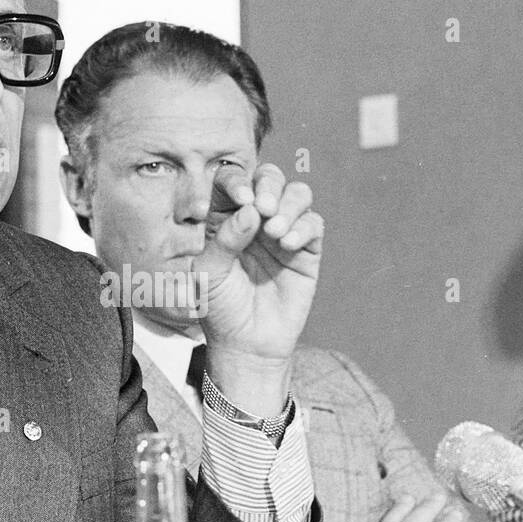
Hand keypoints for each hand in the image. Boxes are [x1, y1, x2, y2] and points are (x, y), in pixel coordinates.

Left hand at [194, 163, 322, 413]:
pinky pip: (313, 224)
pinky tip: (287, 244)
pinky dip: (303, 227)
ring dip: (289, 204)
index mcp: (225, 218)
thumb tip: (250, 210)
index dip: (237, 180)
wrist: (247, 343)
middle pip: (268, 178)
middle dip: (268, 185)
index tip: (241, 198)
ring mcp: (282, 232)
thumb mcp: (209, 273)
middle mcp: (255, 220)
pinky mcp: (306, 251)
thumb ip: (225, 239)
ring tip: (275, 232)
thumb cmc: (221, 308)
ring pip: (297, 194)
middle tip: (263, 208)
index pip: (231, 181)